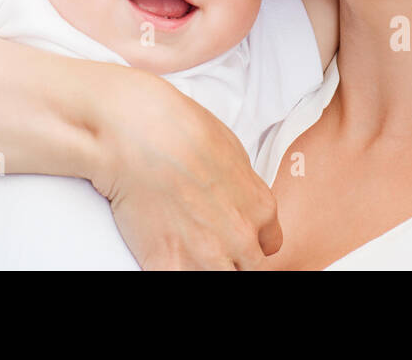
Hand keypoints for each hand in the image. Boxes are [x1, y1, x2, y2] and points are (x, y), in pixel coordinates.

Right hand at [88, 69, 282, 269]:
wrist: (142, 137)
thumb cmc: (181, 131)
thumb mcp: (231, 152)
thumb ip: (242, 189)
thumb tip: (236, 199)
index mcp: (260, 209)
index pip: (269, 245)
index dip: (248, 241)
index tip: (233, 238)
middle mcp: (241, 239)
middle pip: (248, 267)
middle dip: (230, 257)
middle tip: (205, 241)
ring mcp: (208, 258)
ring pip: (221, 277)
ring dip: (203, 266)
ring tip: (184, 246)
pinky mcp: (171, 268)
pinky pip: (180, 280)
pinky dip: (170, 268)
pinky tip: (161, 253)